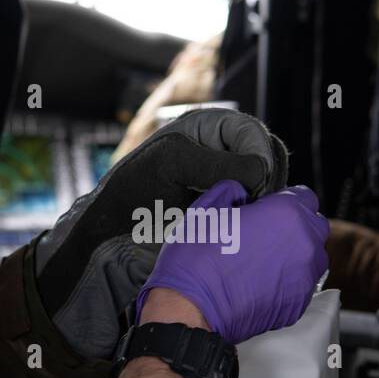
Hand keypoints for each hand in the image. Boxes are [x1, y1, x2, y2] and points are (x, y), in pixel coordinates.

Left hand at [34, 108, 288, 360]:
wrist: (111, 247)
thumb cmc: (130, 199)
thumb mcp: (172, 165)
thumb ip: (218, 163)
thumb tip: (261, 172)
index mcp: (201, 130)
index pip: (247, 130)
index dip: (258, 151)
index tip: (259, 178)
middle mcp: (215, 154)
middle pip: (262, 155)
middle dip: (266, 174)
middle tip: (259, 199)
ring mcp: (223, 186)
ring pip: (263, 185)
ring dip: (264, 199)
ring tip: (254, 214)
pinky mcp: (225, 218)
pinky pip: (253, 212)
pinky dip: (257, 218)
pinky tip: (252, 228)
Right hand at [136, 181, 329, 345]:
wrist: (193, 307)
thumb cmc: (197, 260)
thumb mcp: (206, 209)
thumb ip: (230, 191)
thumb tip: (238, 193)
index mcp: (287, 213)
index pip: (305, 196)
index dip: (284, 200)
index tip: (268, 209)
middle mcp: (304, 244)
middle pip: (315, 226)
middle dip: (296, 226)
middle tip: (267, 234)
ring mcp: (305, 277)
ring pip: (313, 258)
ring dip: (296, 254)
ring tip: (265, 261)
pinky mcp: (298, 304)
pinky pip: (302, 286)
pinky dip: (288, 282)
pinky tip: (262, 283)